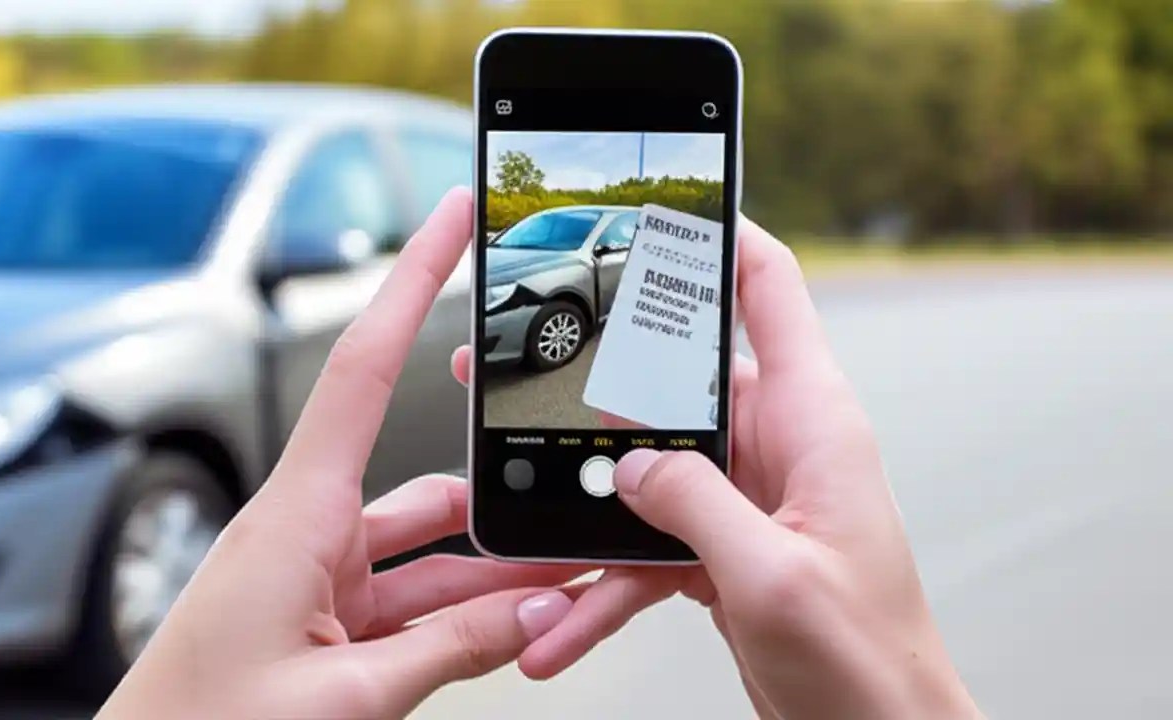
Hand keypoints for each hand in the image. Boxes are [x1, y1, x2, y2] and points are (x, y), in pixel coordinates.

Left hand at [100, 189, 589, 719]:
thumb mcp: (340, 700)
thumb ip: (446, 653)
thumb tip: (533, 618)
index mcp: (294, 517)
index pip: (364, 367)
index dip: (410, 280)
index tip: (449, 219)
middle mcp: (307, 530)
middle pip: (429, 481)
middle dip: (503, 490)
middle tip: (565, 483)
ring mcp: (319, 576)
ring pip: (432, 549)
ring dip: (497, 565)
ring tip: (565, 573)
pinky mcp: (326, 618)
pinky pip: (415, 597)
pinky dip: (467, 609)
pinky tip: (516, 620)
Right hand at [450, 216, 981, 717]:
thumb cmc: (867, 660)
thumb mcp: (772, 576)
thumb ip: (694, 505)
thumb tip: (630, 465)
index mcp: (812, 423)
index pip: (769, 291)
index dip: (720, 235)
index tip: (657, 207)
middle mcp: (777, 447)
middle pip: (675, 382)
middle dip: (595, 383)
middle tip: (521, 370)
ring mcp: (745, 497)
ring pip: (647, 469)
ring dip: (583, 500)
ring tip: (511, 507)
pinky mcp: (722, 545)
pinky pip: (646, 543)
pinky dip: (602, 582)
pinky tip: (563, 623)